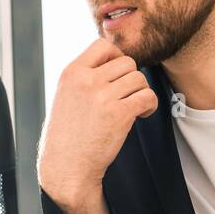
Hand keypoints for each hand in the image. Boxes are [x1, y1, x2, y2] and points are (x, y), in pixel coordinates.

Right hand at [38, 39, 156, 213]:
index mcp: (71, 73)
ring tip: (132, 108)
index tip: (116, 76)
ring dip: (140, 93)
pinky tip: (140, 115)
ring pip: (139, 79)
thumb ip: (84, 78)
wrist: (66, 168)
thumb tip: (113, 61)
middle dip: (131, 79)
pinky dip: (149, 105)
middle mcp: (86, 81)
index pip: (103, 45)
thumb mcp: (65, 97)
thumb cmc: (66, 136)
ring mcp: (102, 96)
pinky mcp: (119, 114)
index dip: (116, 57)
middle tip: (126, 97)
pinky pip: (147, 96)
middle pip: (127, 62)